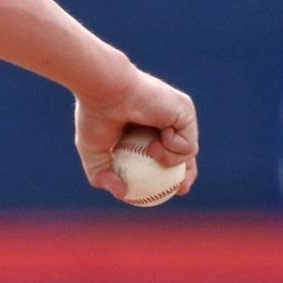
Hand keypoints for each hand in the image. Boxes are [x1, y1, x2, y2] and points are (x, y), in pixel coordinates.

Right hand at [73, 68, 198, 199]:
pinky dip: (172, 148)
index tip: (166, 192)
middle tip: (180, 189)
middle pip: (184, 153)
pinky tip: (157, 137)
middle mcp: (164, 119)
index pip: (163, 153)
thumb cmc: (95, 115)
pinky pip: (188, 144)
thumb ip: (102, 174)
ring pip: (187, 151)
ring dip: (170, 160)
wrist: (105, 89)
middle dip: (186, 174)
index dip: (167, 174)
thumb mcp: (93, 152)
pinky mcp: (185, 110)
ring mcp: (177, 114)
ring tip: (151, 150)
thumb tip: (122, 194)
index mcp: (145, 127)